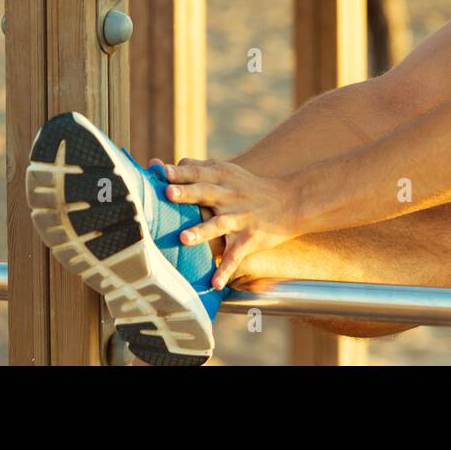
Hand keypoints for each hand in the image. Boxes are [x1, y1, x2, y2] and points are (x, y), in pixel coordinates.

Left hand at [152, 157, 302, 290]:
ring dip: (202, 231)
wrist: (290, 202)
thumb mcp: (227, 172)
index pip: (198, 172)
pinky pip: (236, 255)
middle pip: (206, 193)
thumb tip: (160, 166)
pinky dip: (226, 270)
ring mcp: (241, 218)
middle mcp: (230, 197)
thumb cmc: (249, 188)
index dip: (180, 172)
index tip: (160, 171)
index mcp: (222, 178)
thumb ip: (196, 168)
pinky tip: (215, 284)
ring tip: (183, 239)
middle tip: (168, 194)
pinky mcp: (250, 239)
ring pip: (219, 224)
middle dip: (187, 193)